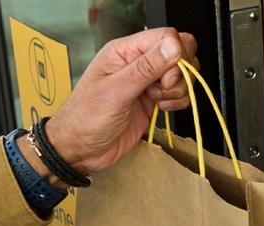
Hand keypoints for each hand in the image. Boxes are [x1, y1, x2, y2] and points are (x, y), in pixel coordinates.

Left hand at [21, 28, 197, 180]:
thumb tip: (174, 46)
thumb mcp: (116, 91)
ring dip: (178, 89)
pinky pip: (179, 93)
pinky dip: (177, 101)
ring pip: (183, 73)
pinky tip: (160, 109)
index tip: (167, 78)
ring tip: (156, 101)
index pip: (166, 36)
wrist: (80, 150)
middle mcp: (137, 63)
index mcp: (124, 52)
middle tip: (162, 89)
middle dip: (180, 72)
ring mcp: (147, 82)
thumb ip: (146, 68)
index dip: (175, 54)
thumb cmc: (85, 119)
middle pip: (180, 52)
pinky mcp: (153, 100)